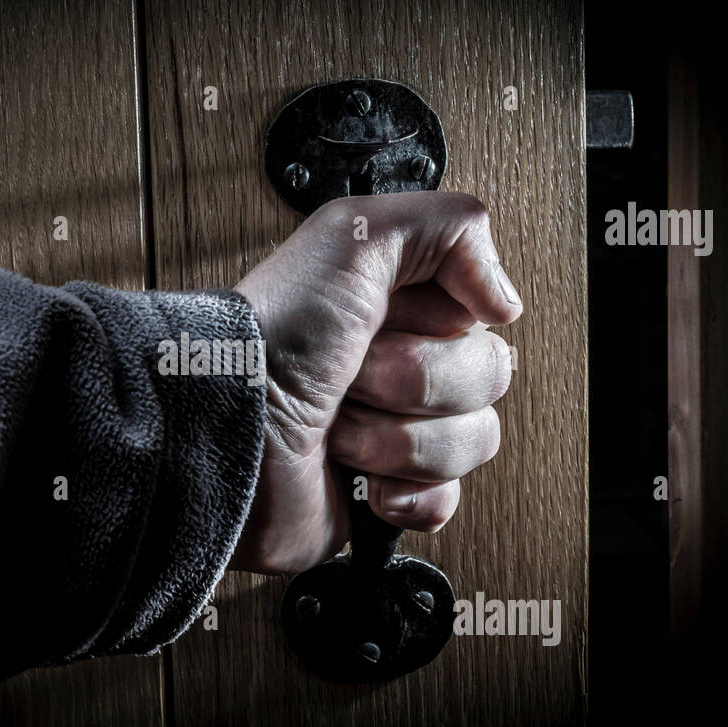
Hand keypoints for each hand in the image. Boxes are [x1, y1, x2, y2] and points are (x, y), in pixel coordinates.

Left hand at [231, 192, 521, 574]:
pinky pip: (445, 501)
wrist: (224, 432)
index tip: (388, 316)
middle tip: (354, 374)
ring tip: (340, 426)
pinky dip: (405, 495)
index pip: (481, 315)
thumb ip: (449, 225)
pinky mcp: (383, 494)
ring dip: (398, 436)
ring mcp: (391, 431)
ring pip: (472, 441)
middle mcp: (397, 364)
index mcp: (394, 304)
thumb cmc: (269, 336)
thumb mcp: (354, 236)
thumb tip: (504, 297)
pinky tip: (362, 478)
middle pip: (488, 377)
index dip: (443, 321)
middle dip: (416, 379)